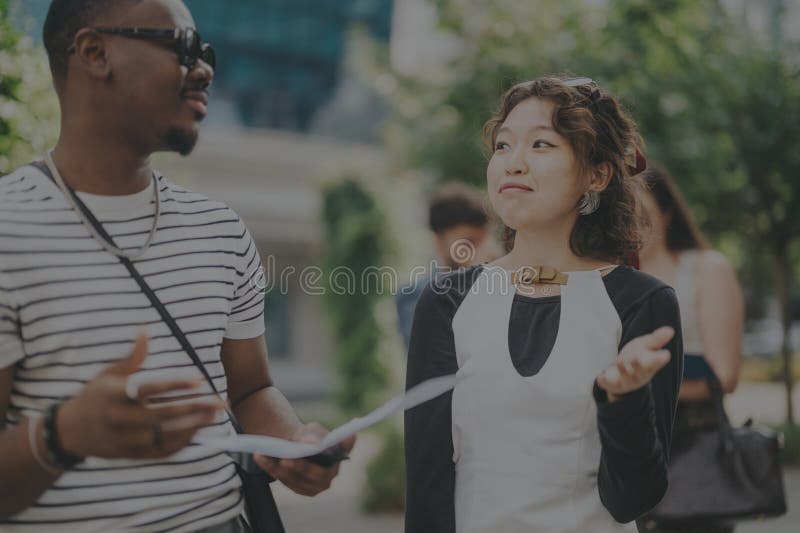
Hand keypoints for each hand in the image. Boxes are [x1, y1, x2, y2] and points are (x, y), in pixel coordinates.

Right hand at [58, 331, 224, 458]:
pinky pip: (163, 450)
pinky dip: (183, 441)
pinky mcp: (133, 454)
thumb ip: (133, 357)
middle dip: (195, 407)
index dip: (175, 384)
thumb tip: (145, 329)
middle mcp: (121, 419)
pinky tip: (199, 429)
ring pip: (167, 435)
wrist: (70, 433)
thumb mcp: (108, 374)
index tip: (199, 379)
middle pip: (163, 414)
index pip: (149, 389)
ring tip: (215, 414)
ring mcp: (127, 439)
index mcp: (114, 395)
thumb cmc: (94, 396)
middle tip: (219, 400)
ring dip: (194, 425)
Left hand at [253, 422, 355, 496]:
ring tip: (266, 455)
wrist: (294, 446)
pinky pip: (284, 480)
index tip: (347, 435)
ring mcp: (316, 485)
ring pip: (297, 480)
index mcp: (338, 453)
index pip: (345, 448)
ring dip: (280, 469)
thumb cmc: (307, 437)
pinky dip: (270, 468)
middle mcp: (331, 472)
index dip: (347, 442)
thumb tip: (312, 444)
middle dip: (301, 467)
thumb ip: (312, 435)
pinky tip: (260, 457)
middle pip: (318, 475)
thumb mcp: (310, 430)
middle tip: (286, 460)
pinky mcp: (300, 489)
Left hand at [596, 326, 674, 401]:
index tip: (665, 354)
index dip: (659, 359)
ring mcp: (624, 379)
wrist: (619, 375)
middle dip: (640, 364)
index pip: (655, 361)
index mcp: (649, 364)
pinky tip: (600, 378)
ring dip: (623, 371)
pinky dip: (604, 381)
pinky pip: (607, 383)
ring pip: (625, 377)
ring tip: (621, 363)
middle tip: (642, 359)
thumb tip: (670, 330)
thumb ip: (657, 340)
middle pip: (640, 369)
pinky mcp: (610, 383)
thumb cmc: (635, 357)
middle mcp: (638, 373)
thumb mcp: (645, 346)